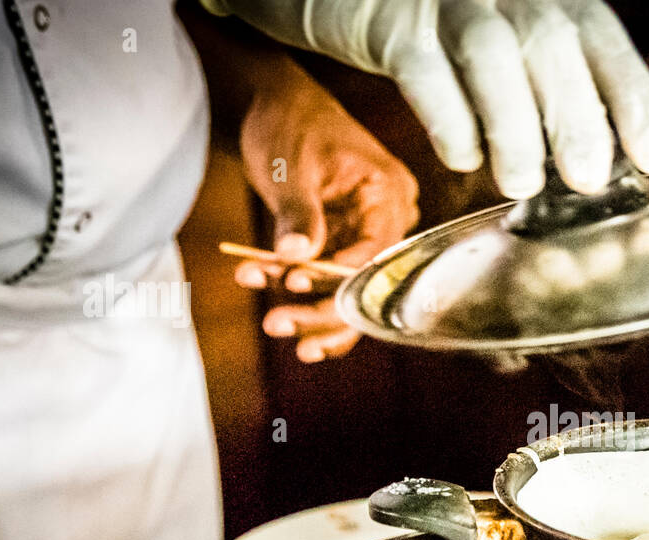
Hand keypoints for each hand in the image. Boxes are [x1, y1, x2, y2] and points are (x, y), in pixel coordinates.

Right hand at [202, 0, 648, 197]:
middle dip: (577, 114)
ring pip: (491, 50)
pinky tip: (463, 157)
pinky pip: (421, 68)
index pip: (602, 37)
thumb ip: (570, 90)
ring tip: (523, 185)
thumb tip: (642, 157)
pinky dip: (447, 118)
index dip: (635, 96)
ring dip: (514, 124)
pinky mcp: (390, 22)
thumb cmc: (452, 32)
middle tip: (588, 179)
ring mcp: (447, 0)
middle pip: (553, 39)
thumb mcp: (518, 46)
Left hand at [235, 65, 418, 361]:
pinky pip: (324, 279)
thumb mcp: (291, 167)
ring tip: (272, 325)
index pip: (376, 254)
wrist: (272, 104)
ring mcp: (364, 234)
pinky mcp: (340, 243)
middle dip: (322, 311)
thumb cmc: (288, 123)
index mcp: (389, 195)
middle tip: (278, 324)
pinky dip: (292, 287)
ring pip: (347, 292)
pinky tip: (259, 287)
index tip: (292, 285)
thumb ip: (298, 214)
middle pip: (366, 285)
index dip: (337, 279)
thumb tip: (297, 257)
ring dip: (307, 312)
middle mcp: (387, 220)